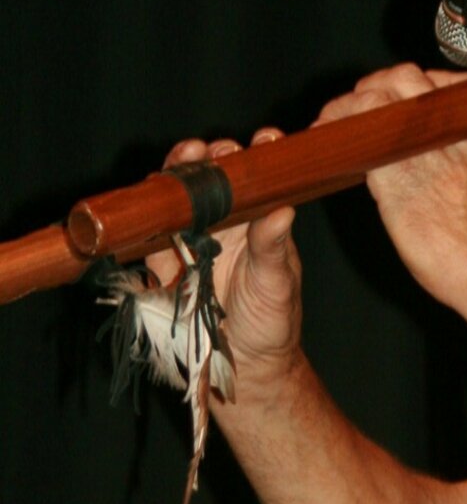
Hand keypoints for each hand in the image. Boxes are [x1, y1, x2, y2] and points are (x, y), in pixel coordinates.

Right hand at [149, 131, 302, 391]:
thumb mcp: (277, 285)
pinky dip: (145, 211)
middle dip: (211, 156)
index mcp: (258, 221)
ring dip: (179, 173)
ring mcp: (192, 238)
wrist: (243, 364)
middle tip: (214, 149)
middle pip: (212, 178)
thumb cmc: (272, 322)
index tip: (264, 140)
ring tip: (186, 156)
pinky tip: (148, 194)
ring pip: (180, 196)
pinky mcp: (162, 259)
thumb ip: (274, 248)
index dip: (257, 156)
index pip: (257, 180)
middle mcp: (225, 222)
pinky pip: (149, 229)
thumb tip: (284, 211)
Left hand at [315, 63, 466, 323]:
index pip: (434, 82)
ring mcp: (420, 153)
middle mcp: (448, 133)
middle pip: (403, 79)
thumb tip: (437, 149)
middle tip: (353, 103)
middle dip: (372, 85)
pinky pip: (360, 137)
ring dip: (348, 103)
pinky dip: (337, 128)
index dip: (402, 82)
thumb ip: (464, 155)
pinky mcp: (395, 179)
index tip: (386, 92)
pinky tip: (325, 135)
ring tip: (333, 118)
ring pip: (376, 100)